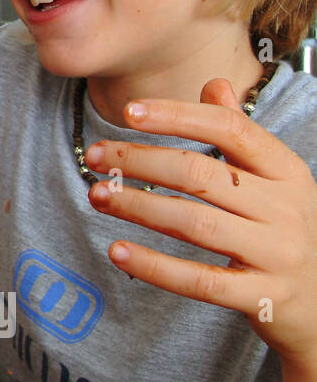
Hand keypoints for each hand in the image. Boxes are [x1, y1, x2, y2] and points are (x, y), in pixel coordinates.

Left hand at [83, 78, 316, 366]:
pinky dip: (154, 265)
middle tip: (95, 157)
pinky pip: (199, 280)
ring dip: (137, 206)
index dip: (177, 116)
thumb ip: (242, 135)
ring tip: (97, 195)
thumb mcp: (277, 179)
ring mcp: (276, 255)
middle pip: (201, 174)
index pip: (230, 129)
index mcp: (287, 171)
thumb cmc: (285, 229)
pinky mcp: (260, 297)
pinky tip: (118, 251)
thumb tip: (214, 84)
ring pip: (193, 223)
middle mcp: (285, 209)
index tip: (128, 112)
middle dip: (140, 161)